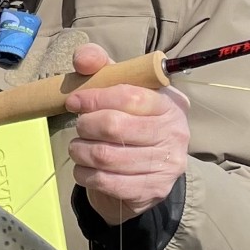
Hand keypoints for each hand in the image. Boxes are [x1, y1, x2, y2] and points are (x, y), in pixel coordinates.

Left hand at [63, 42, 190, 224]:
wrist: (147, 169)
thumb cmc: (131, 119)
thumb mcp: (120, 88)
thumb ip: (101, 67)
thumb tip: (83, 59)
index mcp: (170, 103)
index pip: (129, 96)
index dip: (95, 97)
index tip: (74, 101)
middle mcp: (175, 133)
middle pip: (115, 126)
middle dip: (86, 125)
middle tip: (79, 126)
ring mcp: (167, 165)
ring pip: (106, 156)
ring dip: (80, 151)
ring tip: (77, 147)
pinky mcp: (153, 190)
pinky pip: (106, 182)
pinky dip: (84, 174)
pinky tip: (83, 167)